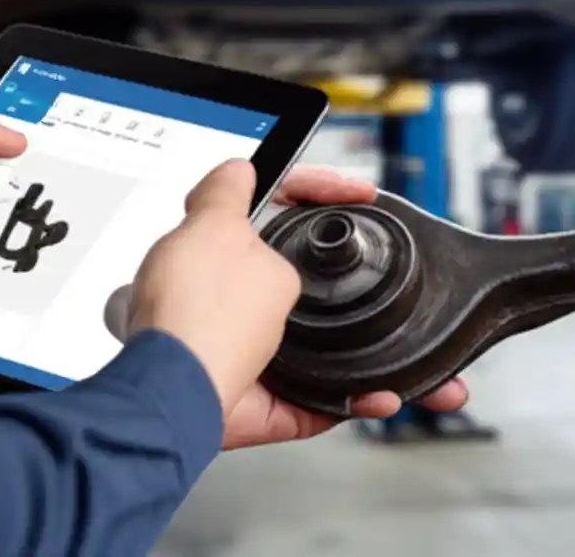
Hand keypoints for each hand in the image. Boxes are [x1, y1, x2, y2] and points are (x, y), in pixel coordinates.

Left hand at [112, 164, 468, 449]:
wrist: (187, 397)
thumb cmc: (197, 319)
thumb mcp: (218, 228)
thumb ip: (229, 194)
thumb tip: (237, 172)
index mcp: (208, 253)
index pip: (270, 206)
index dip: (318, 191)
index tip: (357, 193)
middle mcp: (217, 303)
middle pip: (288, 275)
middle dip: (334, 275)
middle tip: (376, 265)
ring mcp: (235, 351)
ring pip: (304, 340)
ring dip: (348, 343)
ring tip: (387, 336)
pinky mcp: (252, 399)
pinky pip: (310, 402)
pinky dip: (347, 399)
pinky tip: (378, 394)